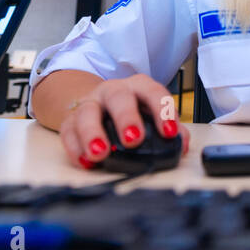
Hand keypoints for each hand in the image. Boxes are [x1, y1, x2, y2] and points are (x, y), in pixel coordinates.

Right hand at [56, 74, 190, 169]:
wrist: (99, 106)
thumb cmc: (133, 112)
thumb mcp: (152, 115)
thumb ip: (170, 129)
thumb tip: (181, 145)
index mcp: (139, 87)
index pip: (153, 92)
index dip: (162, 111)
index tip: (169, 132)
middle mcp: (113, 92)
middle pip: (119, 98)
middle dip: (126, 118)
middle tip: (133, 139)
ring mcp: (90, 104)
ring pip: (87, 113)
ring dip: (94, 133)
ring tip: (100, 154)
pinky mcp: (70, 120)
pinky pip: (68, 132)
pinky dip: (75, 148)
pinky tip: (85, 161)